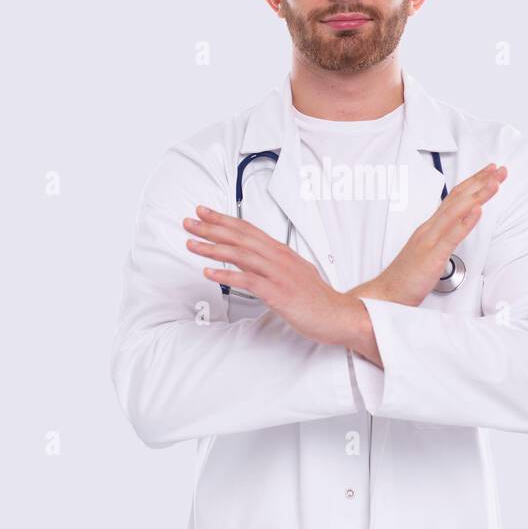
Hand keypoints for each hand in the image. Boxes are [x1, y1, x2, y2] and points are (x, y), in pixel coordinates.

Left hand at [184, 205, 365, 346]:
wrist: (338, 316)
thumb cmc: (316, 299)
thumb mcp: (295, 272)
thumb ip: (275, 264)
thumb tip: (255, 261)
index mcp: (281, 252)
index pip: (248, 230)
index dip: (224, 219)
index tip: (204, 212)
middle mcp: (279, 258)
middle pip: (240, 238)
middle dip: (211, 228)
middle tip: (189, 222)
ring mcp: (279, 275)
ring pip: (241, 255)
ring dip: (214, 248)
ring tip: (192, 244)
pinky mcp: (278, 293)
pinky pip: (248, 281)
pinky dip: (227, 275)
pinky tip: (210, 272)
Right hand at [350, 162, 507, 306]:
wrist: (387, 293)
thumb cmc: (407, 276)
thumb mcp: (429, 251)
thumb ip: (442, 238)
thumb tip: (458, 229)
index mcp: (430, 227)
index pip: (454, 198)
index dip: (473, 183)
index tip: (489, 173)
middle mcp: (430, 228)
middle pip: (457, 199)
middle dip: (480, 182)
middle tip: (499, 169)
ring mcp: (430, 240)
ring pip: (455, 212)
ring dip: (477, 195)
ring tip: (494, 183)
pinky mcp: (432, 256)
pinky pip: (450, 237)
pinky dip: (465, 222)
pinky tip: (477, 211)